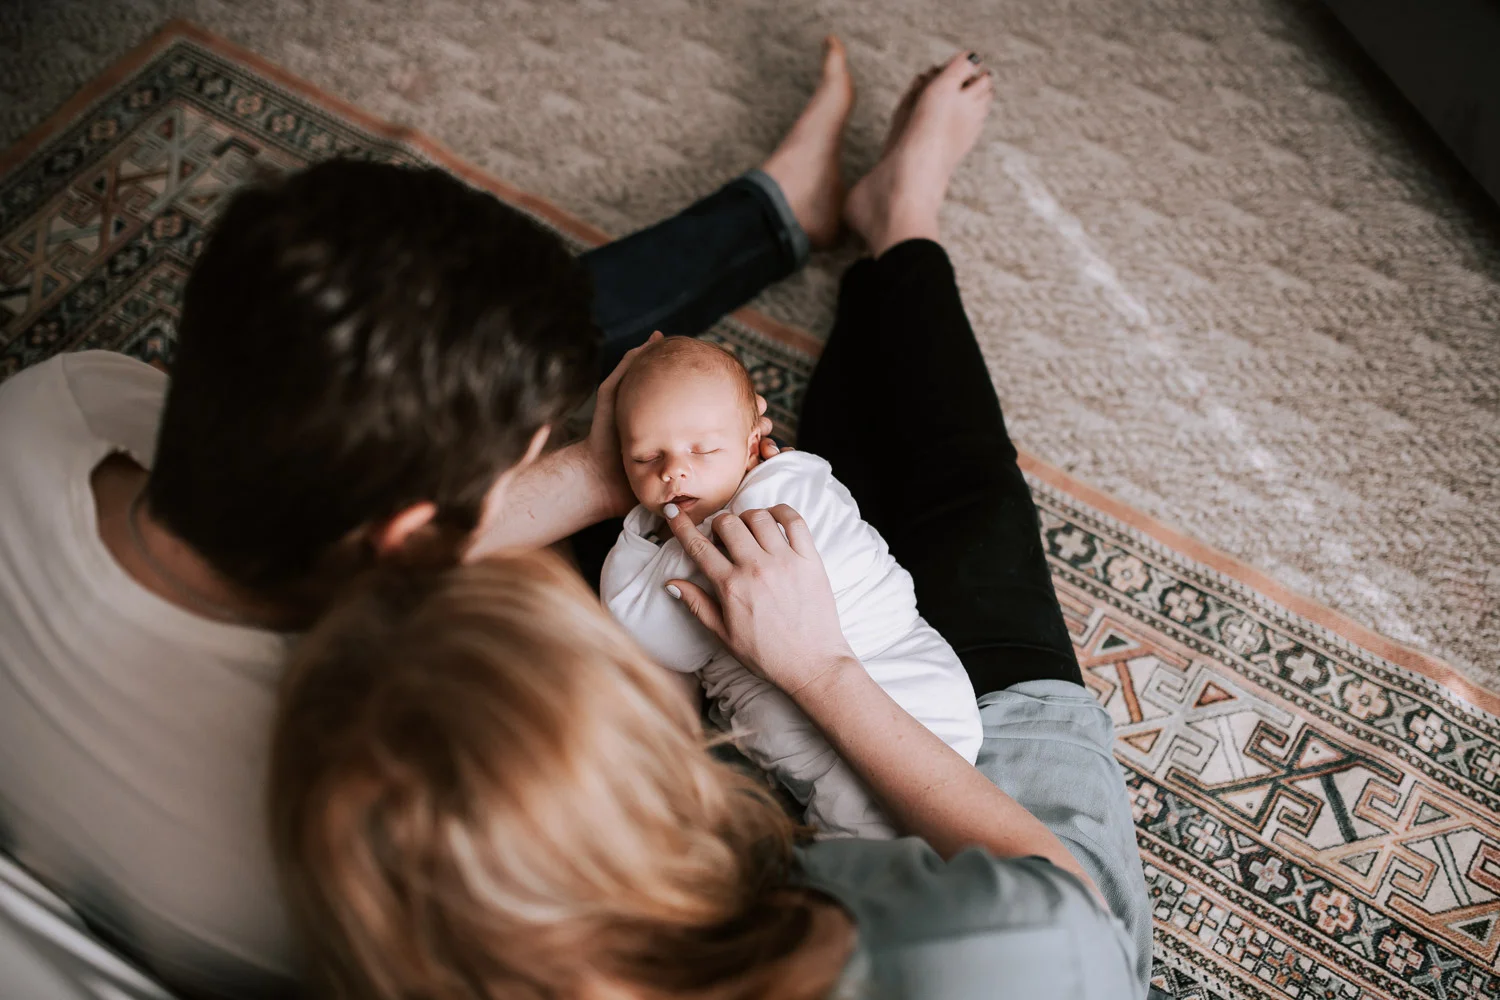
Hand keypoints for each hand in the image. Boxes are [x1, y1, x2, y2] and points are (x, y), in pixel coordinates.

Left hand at [590, 334, 778, 509]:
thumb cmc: (602, 436)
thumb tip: (658, 336)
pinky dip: (740, 470)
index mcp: (678, 419)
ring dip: (754, 446)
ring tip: (765, 439)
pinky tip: (752, 462)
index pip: (717, 407)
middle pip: (731, 428)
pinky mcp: (686, 485)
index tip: (758, 397)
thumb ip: (632, 365)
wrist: (595, 478)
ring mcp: (688, 464)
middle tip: (765, 418)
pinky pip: (720, 479)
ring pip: (733, 454)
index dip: (739, 400)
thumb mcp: (615, 394)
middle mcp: (686, 441)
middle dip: (754, 423)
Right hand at [664, 504, 854, 694]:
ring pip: (759, 517)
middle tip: (723, 537)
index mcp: (731, 587)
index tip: (673, 511)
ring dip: (747, 518)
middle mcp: (756, 569)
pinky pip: (794, 521)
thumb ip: (697, 605)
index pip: (699, 546)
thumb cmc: (767, 655)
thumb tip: (671, 583)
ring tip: (749, 532)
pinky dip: (781, 512)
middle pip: (728, 523)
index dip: (682, 525)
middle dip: (719, 524)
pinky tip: (773, 519)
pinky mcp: (810, 560)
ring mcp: (785, 561)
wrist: (812, 664)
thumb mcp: (724, 636)